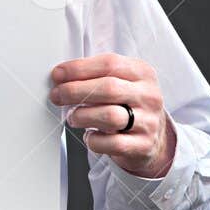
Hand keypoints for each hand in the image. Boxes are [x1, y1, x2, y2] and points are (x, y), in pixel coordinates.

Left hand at [49, 53, 175, 178]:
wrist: (152, 136)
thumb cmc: (128, 104)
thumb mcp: (121, 82)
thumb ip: (96, 75)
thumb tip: (61, 76)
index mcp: (142, 73)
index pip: (109, 64)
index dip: (79, 68)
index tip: (58, 74)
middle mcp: (148, 95)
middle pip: (109, 88)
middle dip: (75, 91)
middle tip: (56, 96)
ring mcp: (148, 121)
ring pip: (110, 116)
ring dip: (82, 116)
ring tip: (73, 117)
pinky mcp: (144, 145)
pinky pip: (112, 143)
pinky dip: (93, 140)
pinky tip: (89, 135)